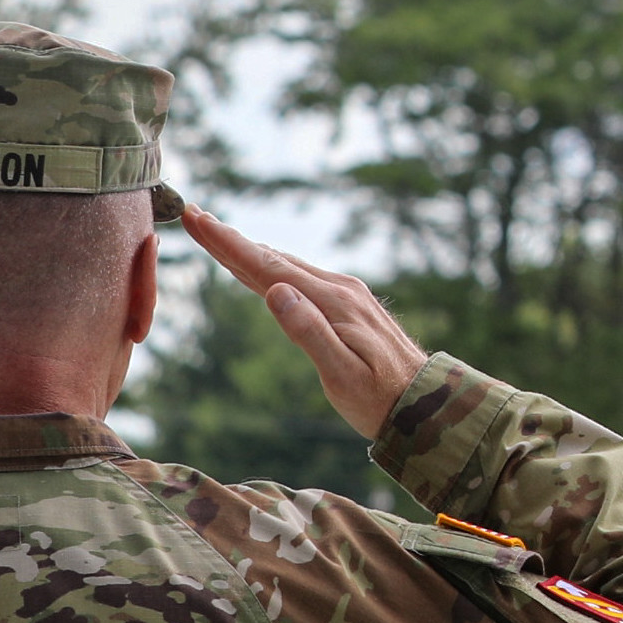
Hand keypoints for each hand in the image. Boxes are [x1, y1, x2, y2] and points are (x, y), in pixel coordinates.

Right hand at [177, 204, 428, 438]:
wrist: (428, 405)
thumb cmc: (381, 398)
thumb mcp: (341, 374)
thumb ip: (309, 332)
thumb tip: (276, 291)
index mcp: (333, 302)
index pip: (269, 267)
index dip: (228, 244)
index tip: (196, 218)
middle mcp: (341, 289)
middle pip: (275, 259)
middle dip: (232, 240)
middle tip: (194, 217)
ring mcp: (348, 295)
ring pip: (288, 266)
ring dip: (251, 251)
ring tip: (218, 235)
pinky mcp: (351, 305)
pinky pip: (303, 278)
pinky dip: (274, 268)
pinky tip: (263, 269)